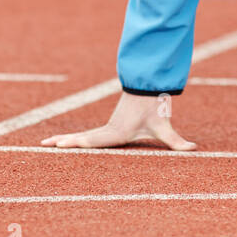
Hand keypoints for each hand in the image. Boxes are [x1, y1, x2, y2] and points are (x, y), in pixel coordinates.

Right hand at [41, 91, 196, 150]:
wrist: (149, 88)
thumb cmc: (155, 107)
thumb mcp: (164, 125)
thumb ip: (177, 140)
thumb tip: (193, 148)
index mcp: (116, 131)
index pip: (93, 139)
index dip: (76, 142)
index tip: (61, 144)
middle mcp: (108, 129)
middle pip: (81, 138)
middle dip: (63, 142)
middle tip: (43, 145)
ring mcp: (107, 127)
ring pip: (82, 136)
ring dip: (65, 140)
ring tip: (46, 144)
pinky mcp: (109, 127)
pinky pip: (89, 135)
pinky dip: (74, 139)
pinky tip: (65, 142)